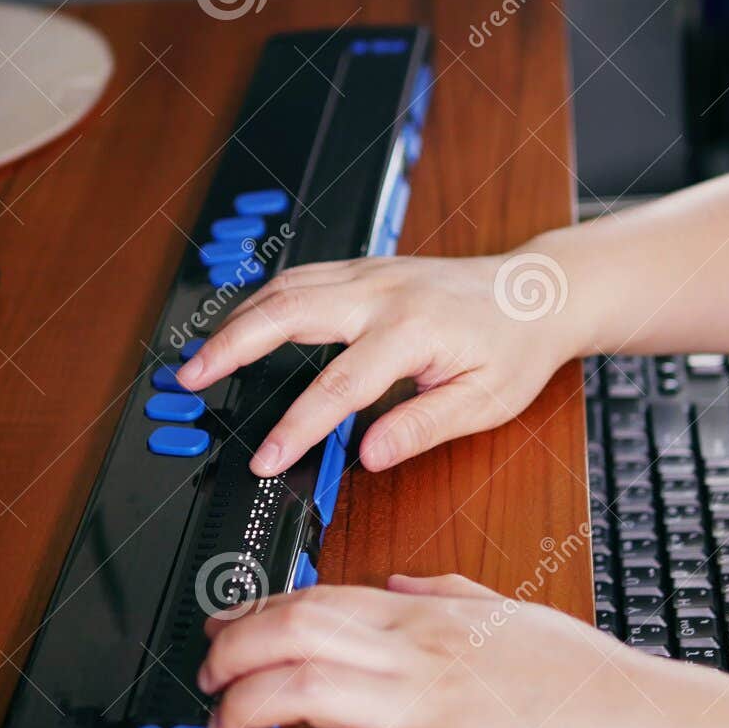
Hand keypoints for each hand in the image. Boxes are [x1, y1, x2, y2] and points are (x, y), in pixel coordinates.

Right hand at [172, 253, 587, 476]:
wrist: (538, 292)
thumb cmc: (515, 347)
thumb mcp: (484, 402)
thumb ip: (422, 427)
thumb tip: (369, 455)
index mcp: (413, 330)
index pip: (338, 386)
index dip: (296, 428)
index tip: (264, 458)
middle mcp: (383, 293)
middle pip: (288, 312)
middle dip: (231, 346)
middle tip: (190, 379)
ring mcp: (371, 273)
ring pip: (286, 286)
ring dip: (237, 319)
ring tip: (200, 356)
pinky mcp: (365, 269)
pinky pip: (301, 277)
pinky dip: (262, 299)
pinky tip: (242, 323)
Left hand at [198, 573, 727, 727]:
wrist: (644, 725)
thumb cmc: (584, 677)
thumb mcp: (511, 612)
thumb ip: (447, 593)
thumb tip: (396, 583)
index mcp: (429, 619)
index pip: (318, 598)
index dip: (254, 613)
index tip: (224, 632)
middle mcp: (417, 656)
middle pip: (293, 631)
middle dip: (230, 650)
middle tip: (207, 677)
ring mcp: (427, 710)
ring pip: (304, 687)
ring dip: (248, 706)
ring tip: (228, 726)